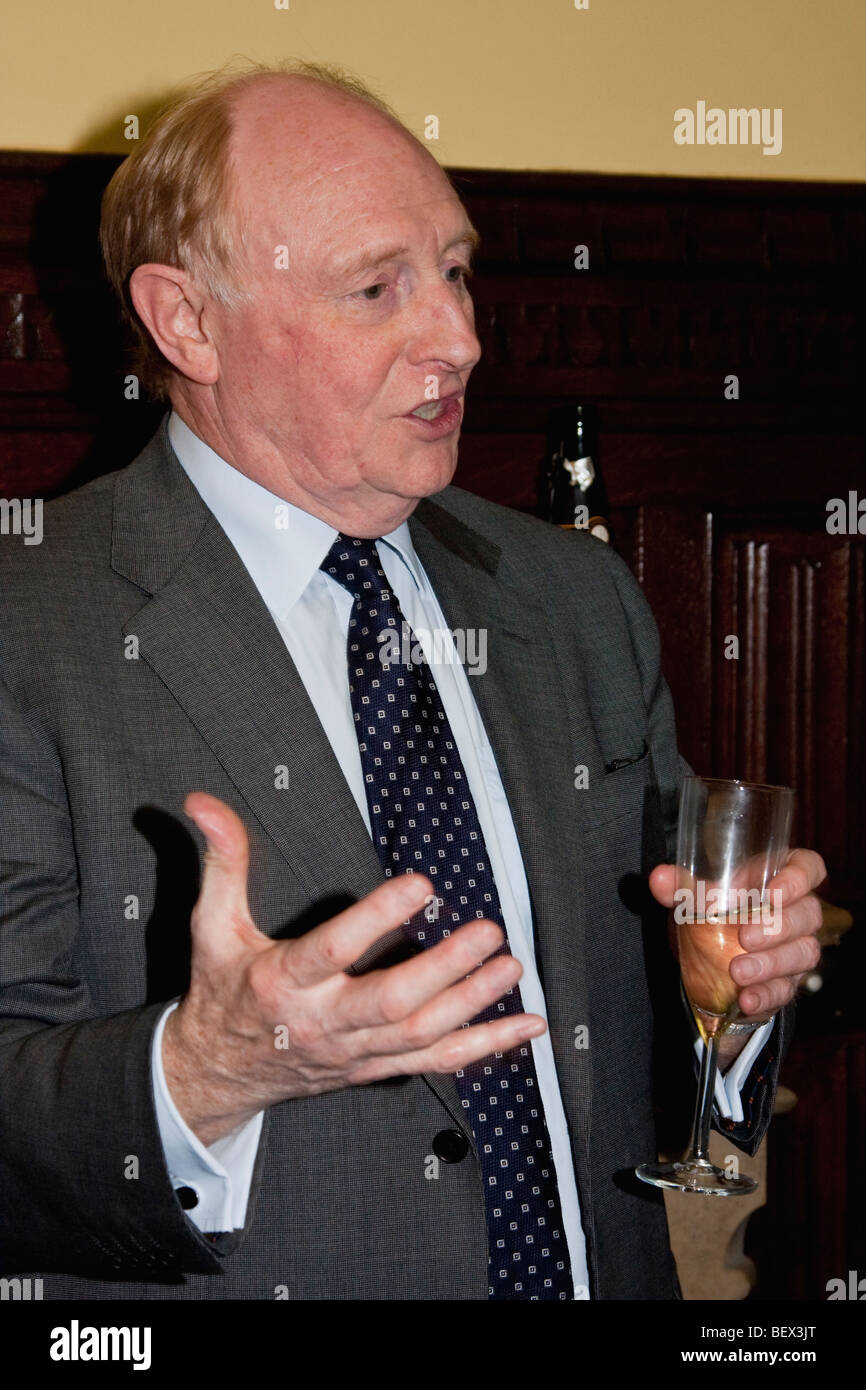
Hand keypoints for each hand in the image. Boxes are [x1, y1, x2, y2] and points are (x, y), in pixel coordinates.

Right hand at [163, 792, 545, 1145]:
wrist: (218, 1073)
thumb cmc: (222, 991)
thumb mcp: (212, 925)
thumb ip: (221, 861)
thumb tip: (205, 803)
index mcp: (283, 981)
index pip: (334, 949)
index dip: (378, 918)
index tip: (420, 885)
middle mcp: (323, 1021)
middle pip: (391, 1003)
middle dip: (444, 970)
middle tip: (487, 932)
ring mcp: (353, 1051)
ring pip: (420, 1036)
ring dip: (472, 1004)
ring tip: (509, 967)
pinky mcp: (375, 1068)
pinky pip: (436, 1063)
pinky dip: (484, 1046)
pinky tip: (525, 1027)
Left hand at [649, 848, 825, 1025]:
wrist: (712, 956)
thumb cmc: (716, 911)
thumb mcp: (697, 897)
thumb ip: (680, 886)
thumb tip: (659, 878)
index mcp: (777, 879)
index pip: (808, 867)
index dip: (799, 876)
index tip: (775, 891)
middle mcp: (796, 912)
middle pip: (807, 914)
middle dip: (778, 927)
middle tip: (745, 937)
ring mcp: (795, 949)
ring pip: (803, 953)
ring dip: (772, 964)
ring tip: (738, 971)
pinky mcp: (787, 982)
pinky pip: (787, 989)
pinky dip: (767, 995)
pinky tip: (747, 1000)